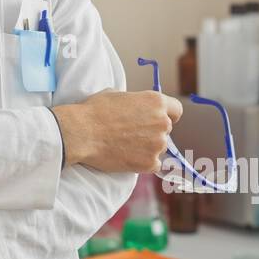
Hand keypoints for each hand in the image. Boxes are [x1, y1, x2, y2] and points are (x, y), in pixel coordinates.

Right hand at [52, 89, 182, 172]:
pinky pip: (153, 164)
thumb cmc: (94, 111)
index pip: (176, 110)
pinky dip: (143, 162)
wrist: (82, 133)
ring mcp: (158, 144)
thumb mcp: (117, 95)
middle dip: (152, 132)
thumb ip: (135, 102)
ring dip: (147, 148)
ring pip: (159, 148)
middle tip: (132, 134)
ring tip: (125, 146)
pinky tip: (126, 157)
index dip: (167, 114)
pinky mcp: (150, 163)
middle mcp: (162, 122)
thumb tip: (135, 107)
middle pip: (166, 130)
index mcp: (156, 101)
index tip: (158, 119)